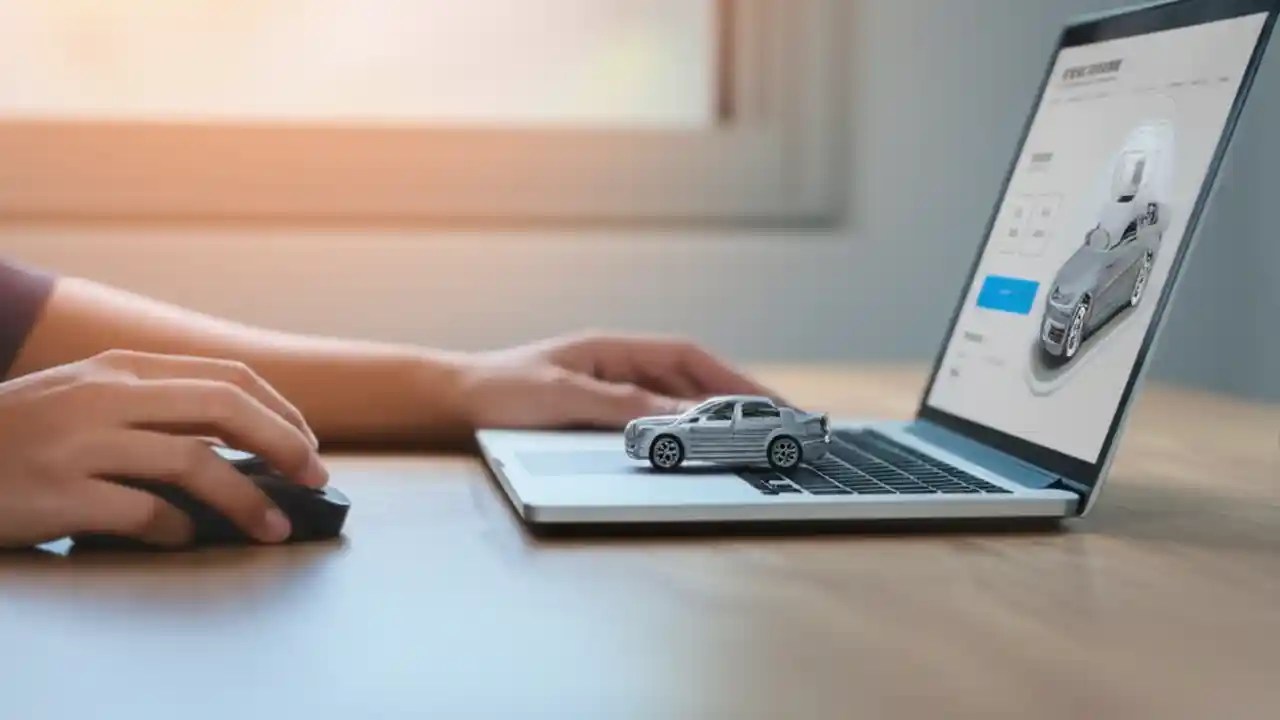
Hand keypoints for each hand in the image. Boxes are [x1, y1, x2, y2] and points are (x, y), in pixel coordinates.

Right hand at [0, 350, 325, 548]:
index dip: (282, 410)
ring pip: (195, 462)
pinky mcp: (58, 494)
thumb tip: (239, 441)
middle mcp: (106, 396)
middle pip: (225, 407)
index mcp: (121, 368)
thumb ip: (152, 408)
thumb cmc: (18, 435)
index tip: (309, 443)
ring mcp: (80, 443)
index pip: (228, 376)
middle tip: (314, 477)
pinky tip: (185, 539)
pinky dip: (178, 530)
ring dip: (248, 501)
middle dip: (285, 443)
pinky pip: (145, 513)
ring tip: (274, 528)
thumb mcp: (84, 399)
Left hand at [456, 332, 777, 429]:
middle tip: (770, 426)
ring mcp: (606, 388)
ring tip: (741, 441)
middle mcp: (615, 364)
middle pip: (688, 380)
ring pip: (671, 402)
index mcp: (613, 348)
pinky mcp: (594, 413)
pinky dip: (673, 433)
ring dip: (706, 419)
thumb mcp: (564, 397)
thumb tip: (680, 419)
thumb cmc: (498, 390)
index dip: (732, 379)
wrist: (451, 402)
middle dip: (731, 400)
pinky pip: (647, 420)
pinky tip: (688, 450)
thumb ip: (623, 407)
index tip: (766, 401)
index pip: (689, 357)